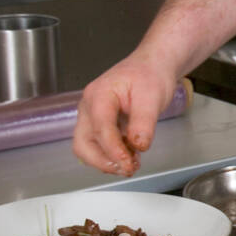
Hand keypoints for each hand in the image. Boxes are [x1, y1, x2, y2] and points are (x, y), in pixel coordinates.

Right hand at [72, 53, 176, 175]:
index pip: (100, 128)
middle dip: (103, 161)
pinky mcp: (99, 124)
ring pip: (88, 147)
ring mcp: (92, 115)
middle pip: (83, 143)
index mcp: (99, 94)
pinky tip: (130, 156)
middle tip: (127, 168)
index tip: (128, 163)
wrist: (152, 67)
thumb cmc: (149, 74)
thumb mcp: (152, 96)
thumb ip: (144, 122)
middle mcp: (89, 106)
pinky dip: (112, 155)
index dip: (113, 150)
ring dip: (107, 160)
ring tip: (132, 164)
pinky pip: (98, 145)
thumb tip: (138, 145)